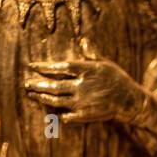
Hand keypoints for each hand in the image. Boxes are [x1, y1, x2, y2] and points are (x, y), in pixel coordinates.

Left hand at [25, 37, 147, 125]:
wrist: (129, 100)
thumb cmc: (117, 79)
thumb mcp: (105, 64)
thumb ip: (91, 53)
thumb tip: (83, 40)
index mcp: (87, 71)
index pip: (61, 67)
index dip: (45, 67)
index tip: (33, 66)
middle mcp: (82, 86)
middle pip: (54, 85)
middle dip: (38, 84)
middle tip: (26, 84)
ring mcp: (83, 102)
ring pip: (56, 101)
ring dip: (42, 98)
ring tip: (32, 95)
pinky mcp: (85, 115)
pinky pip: (66, 116)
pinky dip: (58, 113)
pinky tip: (52, 111)